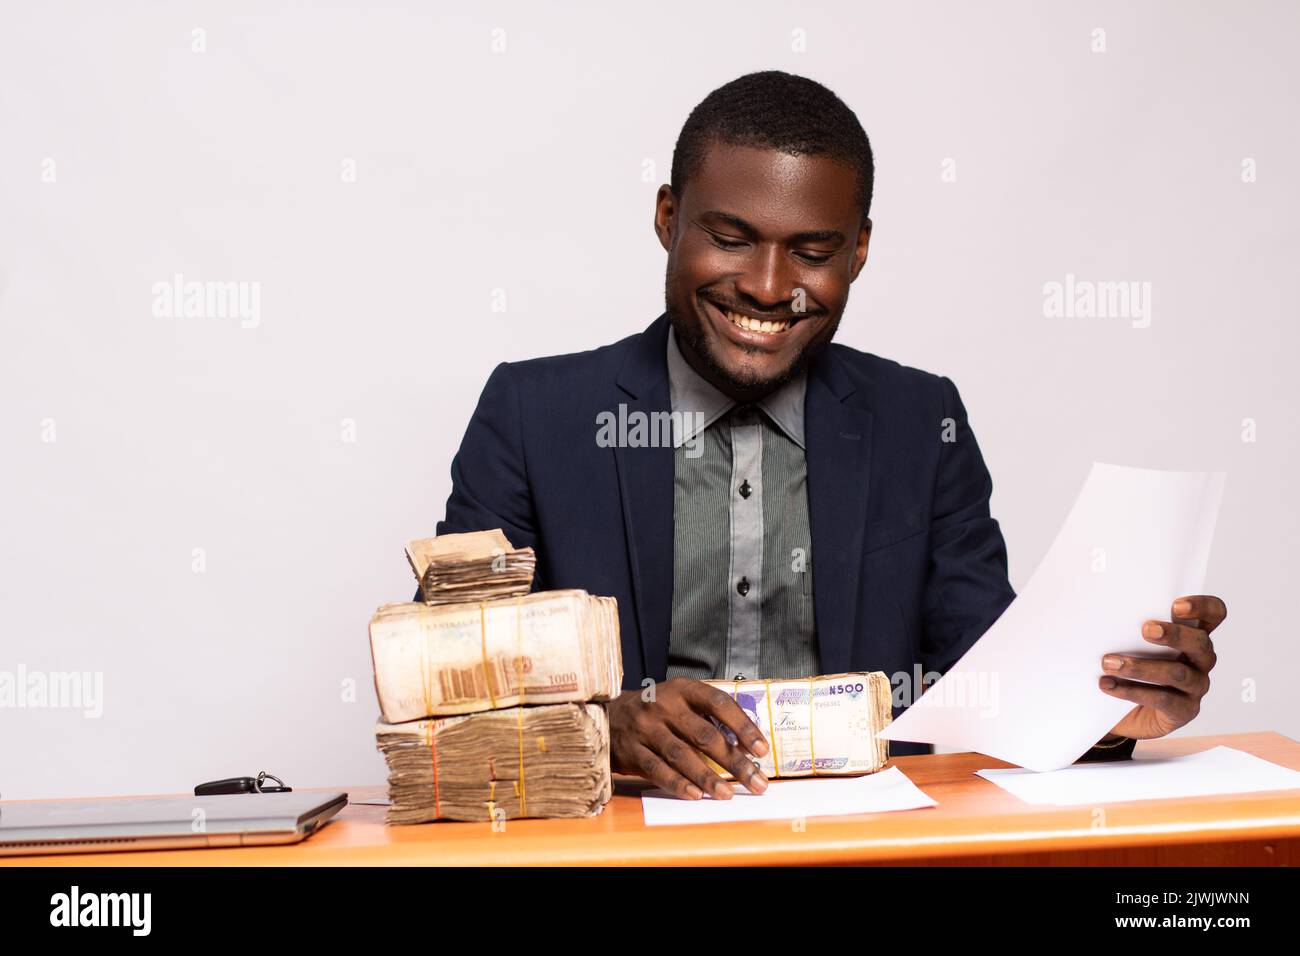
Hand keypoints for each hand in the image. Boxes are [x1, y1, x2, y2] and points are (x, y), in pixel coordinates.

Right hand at [607, 677, 769, 798]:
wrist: (608, 715)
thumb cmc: (656, 711)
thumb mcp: (679, 700)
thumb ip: (707, 716)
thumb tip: (745, 745)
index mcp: (682, 689)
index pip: (719, 704)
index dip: (743, 726)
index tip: (762, 749)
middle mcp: (664, 705)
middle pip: (705, 735)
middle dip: (735, 761)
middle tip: (757, 782)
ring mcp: (645, 728)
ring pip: (682, 755)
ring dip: (708, 778)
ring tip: (728, 794)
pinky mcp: (631, 751)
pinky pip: (658, 770)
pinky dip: (678, 784)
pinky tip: (696, 795)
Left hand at [1098, 594, 1226, 738]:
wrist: (1122, 712)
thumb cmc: (1128, 667)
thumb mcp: (1130, 642)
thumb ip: (1128, 625)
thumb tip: (1098, 607)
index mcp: (1193, 634)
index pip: (1214, 614)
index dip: (1203, 607)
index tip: (1176, 605)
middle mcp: (1200, 660)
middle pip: (1200, 643)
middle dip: (1174, 634)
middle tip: (1146, 629)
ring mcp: (1195, 686)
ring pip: (1177, 673)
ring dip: (1140, 666)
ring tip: (1108, 662)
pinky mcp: (1183, 711)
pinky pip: (1162, 700)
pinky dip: (1132, 691)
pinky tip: (1108, 685)